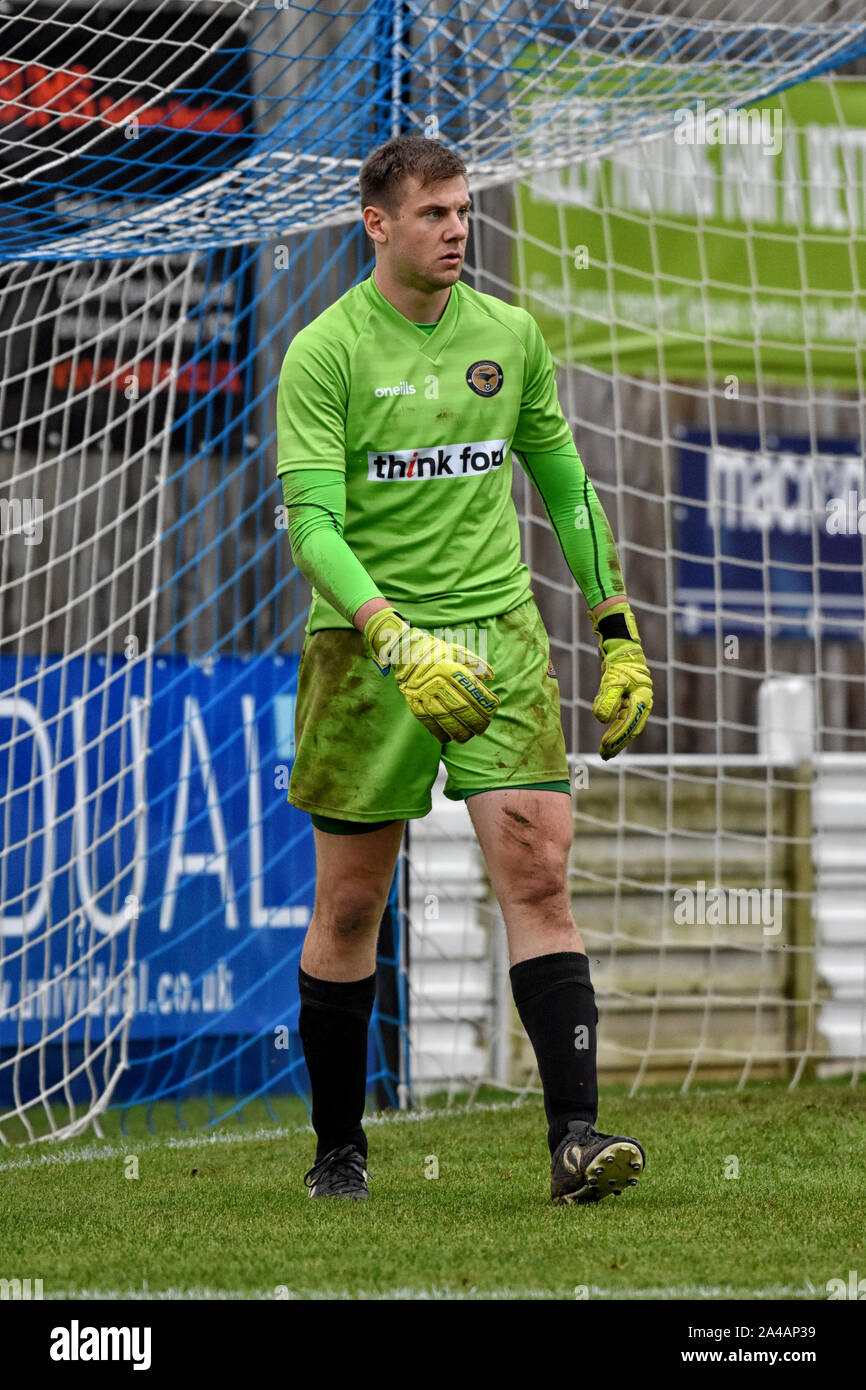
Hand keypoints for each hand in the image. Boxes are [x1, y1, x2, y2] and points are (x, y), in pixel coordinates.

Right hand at [364, 608, 499, 743]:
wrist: (404, 651)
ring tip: (467, 737)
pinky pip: (426, 721)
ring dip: (457, 731)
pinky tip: (448, 738)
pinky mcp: (413, 702)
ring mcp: (423, 693)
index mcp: (449, 668)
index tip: (492, 708)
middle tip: (482, 728)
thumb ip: (476, 663)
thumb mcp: (457, 651)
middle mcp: (437, 682)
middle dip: (474, 721)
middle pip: (459, 707)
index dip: (484, 702)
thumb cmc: (436, 652)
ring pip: (443, 718)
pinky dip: (438, 732)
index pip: (471, 690)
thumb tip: (491, 677)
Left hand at [589, 600, 652, 759]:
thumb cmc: (619, 664)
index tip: (605, 747)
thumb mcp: (612, 680)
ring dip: (617, 739)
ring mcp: (638, 704)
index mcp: (642, 699)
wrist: (624, 650)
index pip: (629, 724)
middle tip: (605, 755)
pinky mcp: (630, 702)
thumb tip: (604, 721)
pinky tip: (608, 739)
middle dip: (618, 743)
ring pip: (628, 727)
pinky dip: (616, 730)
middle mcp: (643, 704)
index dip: (617, 737)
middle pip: (631, 729)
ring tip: (605, 752)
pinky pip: (624, 721)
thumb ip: (608, 699)